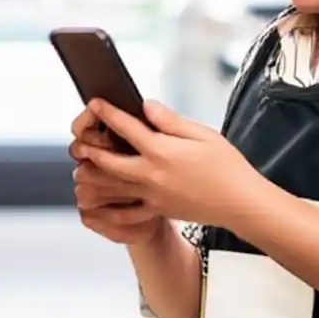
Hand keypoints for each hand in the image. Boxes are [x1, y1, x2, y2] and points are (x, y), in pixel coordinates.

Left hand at [75, 99, 270, 227]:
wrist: (240, 203)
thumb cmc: (227, 166)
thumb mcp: (202, 134)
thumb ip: (170, 120)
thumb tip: (146, 106)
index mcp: (162, 151)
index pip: (126, 128)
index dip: (107, 113)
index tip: (94, 103)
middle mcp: (151, 175)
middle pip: (108, 162)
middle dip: (90, 150)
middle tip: (78, 141)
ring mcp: (152, 196)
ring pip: (111, 188)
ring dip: (93, 178)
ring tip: (82, 169)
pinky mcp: (158, 211)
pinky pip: (125, 214)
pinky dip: (108, 210)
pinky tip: (97, 207)